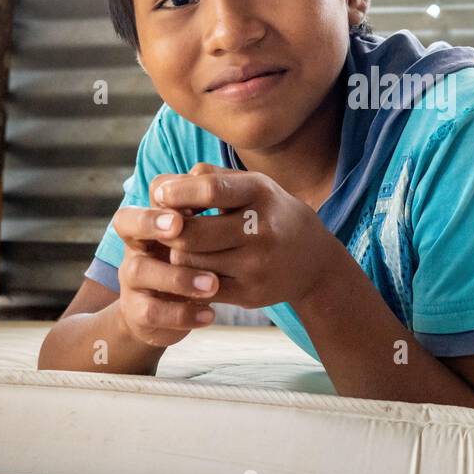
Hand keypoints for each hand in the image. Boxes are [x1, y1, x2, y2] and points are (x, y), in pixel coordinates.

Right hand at [111, 180, 219, 347]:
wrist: (167, 304)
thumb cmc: (191, 254)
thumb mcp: (195, 229)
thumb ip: (200, 208)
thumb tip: (218, 188)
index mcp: (147, 220)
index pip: (143, 198)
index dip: (156, 208)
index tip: (182, 214)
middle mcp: (134, 246)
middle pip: (132, 230)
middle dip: (160, 230)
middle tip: (191, 235)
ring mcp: (131, 280)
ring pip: (141, 272)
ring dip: (178, 277)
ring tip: (213, 283)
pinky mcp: (138, 312)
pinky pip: (153, 313)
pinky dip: (183, 314)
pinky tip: (210, 313)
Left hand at [151, 163, 341, 310]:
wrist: (313, 260)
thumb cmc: (269, 213)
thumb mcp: (250, 185)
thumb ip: (207, 178)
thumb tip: (160, 188)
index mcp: (260, 193)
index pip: (210, 189)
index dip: (177, 192)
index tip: (160, 194)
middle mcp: (262, 229)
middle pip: (191, 233)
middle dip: (167, 230)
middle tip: (163, 227)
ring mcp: (257, 265)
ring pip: (189, 263)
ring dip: (176, 254)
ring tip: (180, 246)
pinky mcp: (251, 294)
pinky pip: (200, 289)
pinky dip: (188, 279)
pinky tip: (192, 268)